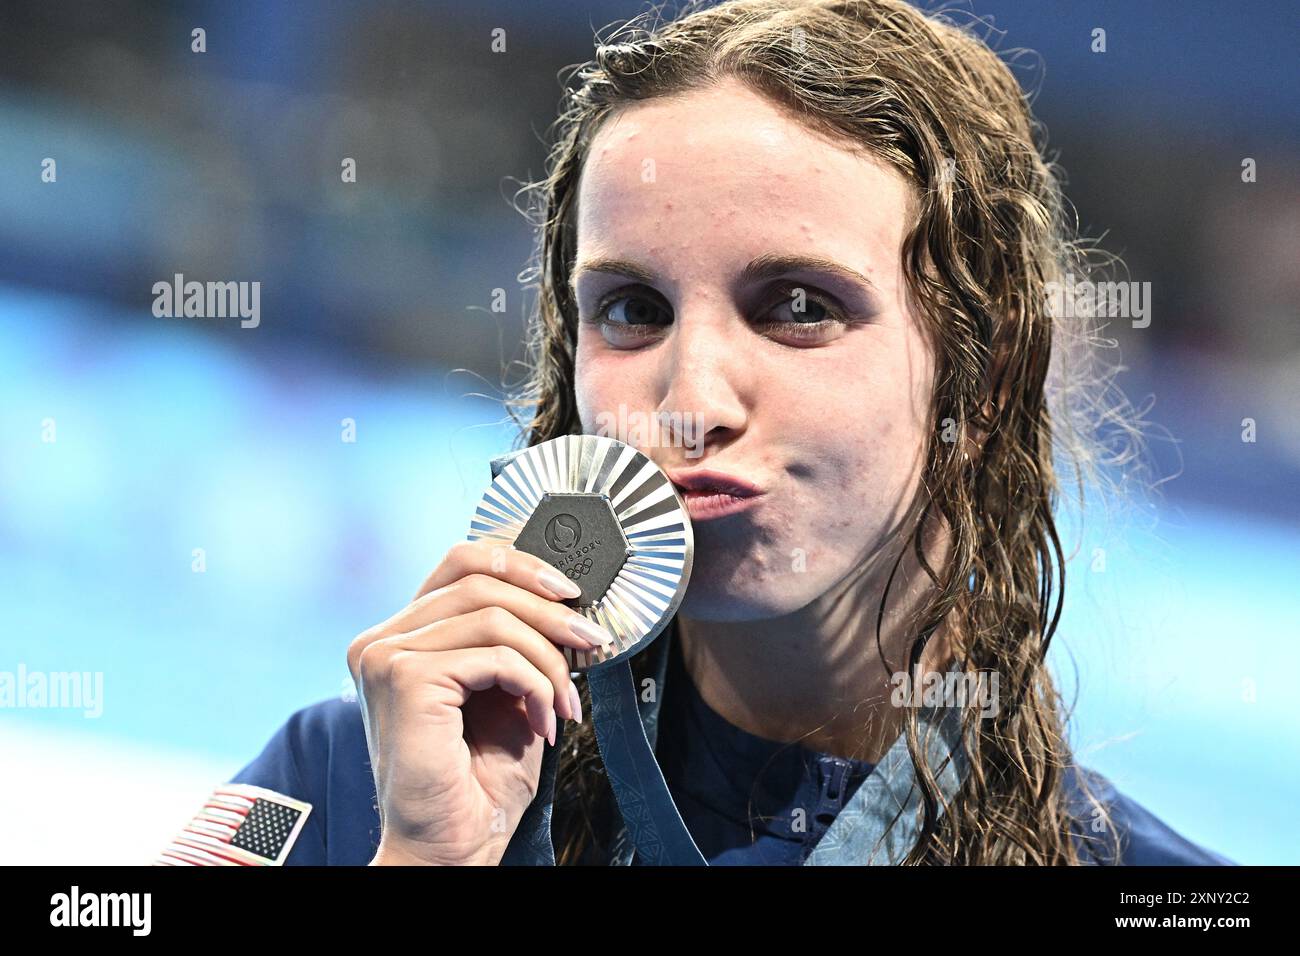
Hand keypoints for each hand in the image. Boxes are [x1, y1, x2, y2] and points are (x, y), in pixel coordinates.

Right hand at [348, 540, 614, 864]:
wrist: (448, 850)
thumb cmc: (474, 787)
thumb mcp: (501, 695)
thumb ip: (511, 643)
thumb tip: (560, 601)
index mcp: (398, 639)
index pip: (460, 563)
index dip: (520, 563)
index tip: (568, 593)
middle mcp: (381, 641)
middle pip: (480, 579)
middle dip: (549, 610)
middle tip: (591, 642)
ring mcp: (387, 657)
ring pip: (495, 615)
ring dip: (548, 658)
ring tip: (566, 701)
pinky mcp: (406, 679)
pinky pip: (497, 656)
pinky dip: (535, 684)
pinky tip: (544, 722)